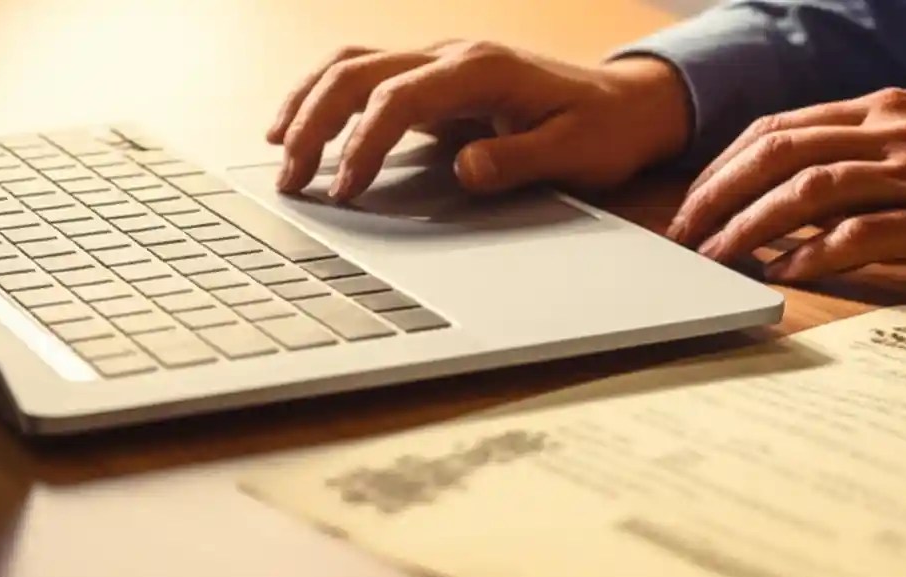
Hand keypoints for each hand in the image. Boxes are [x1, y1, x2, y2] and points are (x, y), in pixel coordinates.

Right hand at [266, 41, 691, 200]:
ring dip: (307, 103)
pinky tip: (305, 126)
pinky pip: (365, 77)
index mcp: (480, 69)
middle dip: (313, 124)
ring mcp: (438, 62)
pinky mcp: (433, 80)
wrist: (628, 102)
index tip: (344, 192)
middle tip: (291, 181)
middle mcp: (450, 55)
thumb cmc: (604, 130)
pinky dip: (327, 98)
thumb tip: (464, 170)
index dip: (362, 145)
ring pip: (351, 65)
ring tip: (277, 148)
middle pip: (356, 72)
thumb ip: (518, 159)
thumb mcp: (575, 152)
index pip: (396, 99)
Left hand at [669, 88, 905, 290]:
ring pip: (809, 191)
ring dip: (750, 227)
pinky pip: (861, 235)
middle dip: (718, 195)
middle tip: (682, 235)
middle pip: (779, 154)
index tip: (690, 203)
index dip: (723, 167)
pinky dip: (814, 256)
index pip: (778, 129)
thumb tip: (780, 201)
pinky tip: (784, 276)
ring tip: (716, 259)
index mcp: (883, 110)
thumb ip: (855, 161)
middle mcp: (894, 133)